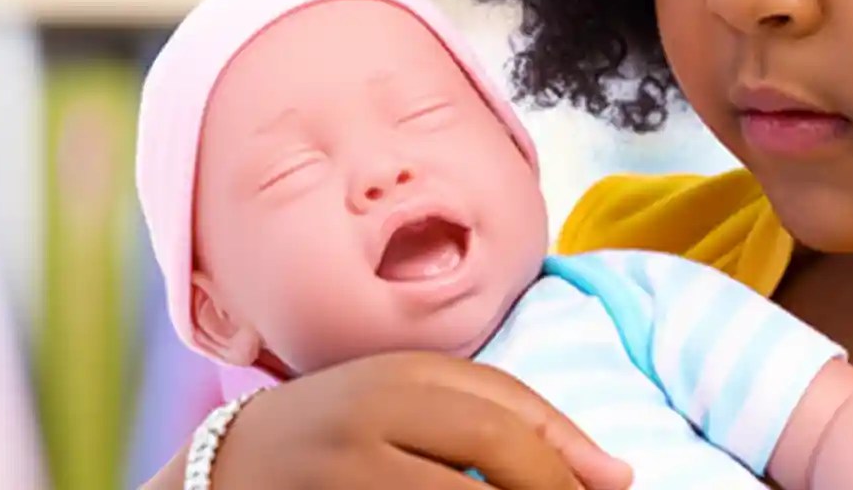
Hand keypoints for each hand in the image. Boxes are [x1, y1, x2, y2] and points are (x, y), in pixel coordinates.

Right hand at [174, 352, 631, 488]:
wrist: (232, 462)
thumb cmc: (351, 428)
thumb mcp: (422, 402)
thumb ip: (515, 420)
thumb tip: (620, 477)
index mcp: (401, 376)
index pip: (505, 412)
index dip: (567, 458)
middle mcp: (368, 417)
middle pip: (489, 447)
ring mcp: (341, 473)